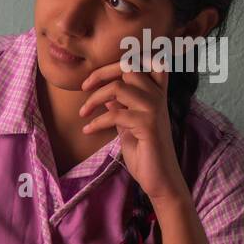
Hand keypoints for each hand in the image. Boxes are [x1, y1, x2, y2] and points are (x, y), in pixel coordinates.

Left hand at [77, 51, 187, 204]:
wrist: (160, 179)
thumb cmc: (145, 153)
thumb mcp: (128, 127)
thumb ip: (121, 109)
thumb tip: (108, 97)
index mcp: (156, 95)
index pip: (143, 63)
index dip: (117, 63)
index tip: (93, 79)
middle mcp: (158, 97)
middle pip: (129, 67)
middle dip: (102, 73)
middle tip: (84, 87)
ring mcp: (154, 109)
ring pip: (120, 87)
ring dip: (95, 99)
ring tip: (83, 114)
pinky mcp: (148, 125)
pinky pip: (115, 114)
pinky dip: (97, 121)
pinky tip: (88, 130)